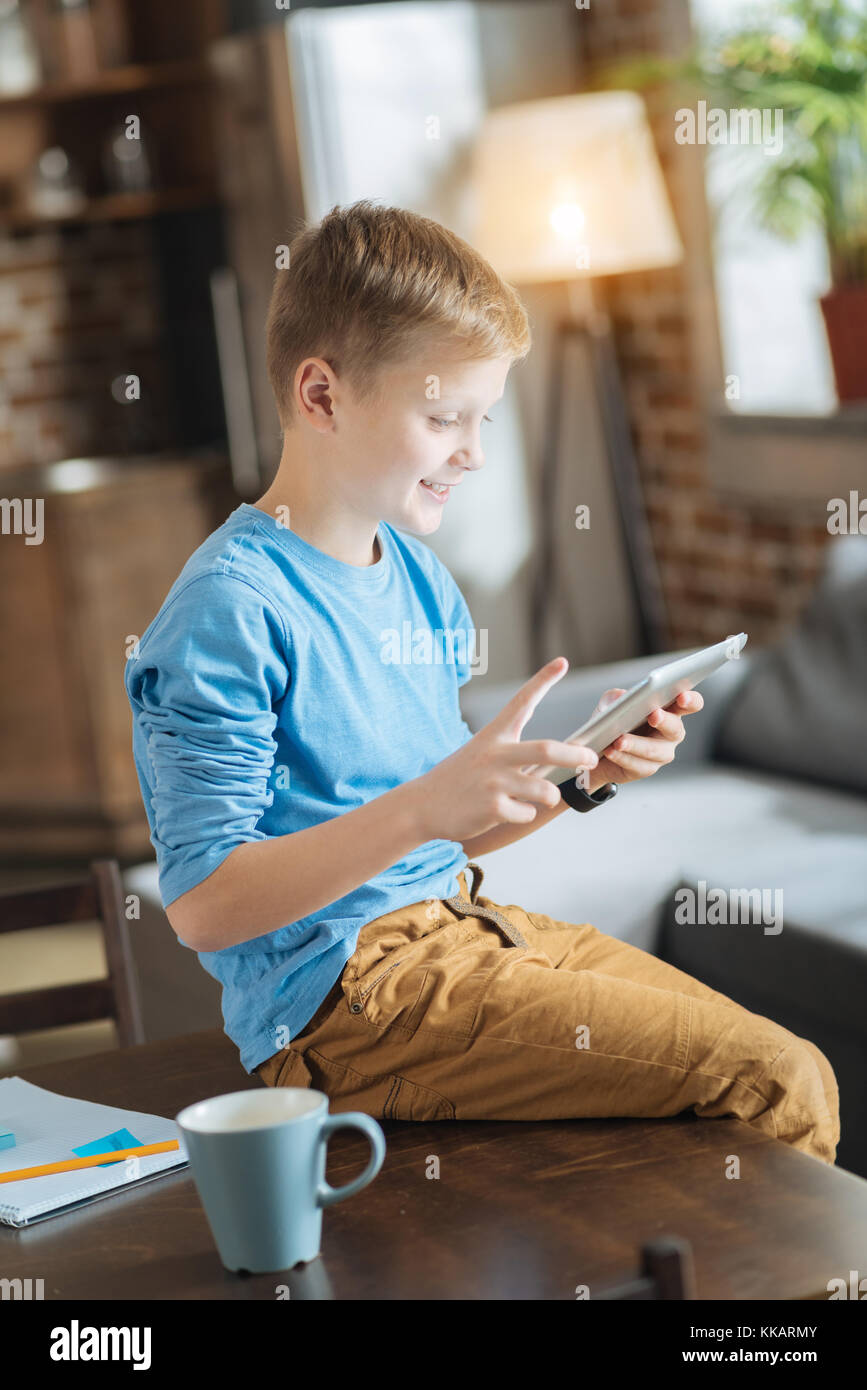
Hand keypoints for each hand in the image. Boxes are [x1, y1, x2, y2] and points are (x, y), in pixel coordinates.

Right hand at [415, 657, 598, 841]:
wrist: (422, 806)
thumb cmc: (458, 779)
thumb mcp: (481, 752)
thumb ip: (513, 750)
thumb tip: (554, 755)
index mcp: (493, 736)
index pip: (521, 702)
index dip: (542, 680)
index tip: (561, 662)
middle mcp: (494, 754)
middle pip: (546, 749)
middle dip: (575, 754)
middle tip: (591, 758)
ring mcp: (493, 781)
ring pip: (544, 789)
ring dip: (550, 795)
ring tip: (542, 797)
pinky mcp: (492, 807)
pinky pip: (527, 813)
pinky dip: (524, 814)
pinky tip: (506, 812)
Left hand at [589, 687, 703, 789]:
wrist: (597, 751)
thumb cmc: (612, 722)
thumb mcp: (609, 704)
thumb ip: (614, 697)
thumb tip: (620, 697)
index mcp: (669, 710)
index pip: (690, 703)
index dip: (690, 700)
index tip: (682, 696)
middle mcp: (671, 732)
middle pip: (676, 728)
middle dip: (665, 721)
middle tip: (654, 715)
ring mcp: (661, 753)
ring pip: (654, 750)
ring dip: (636, 744)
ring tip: (619, 740)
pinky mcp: (647, 769)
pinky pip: (637, 765)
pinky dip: (622, 757)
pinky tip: (611, 751)